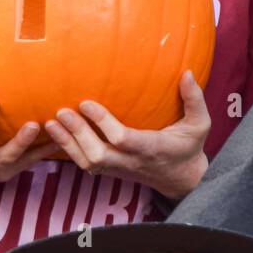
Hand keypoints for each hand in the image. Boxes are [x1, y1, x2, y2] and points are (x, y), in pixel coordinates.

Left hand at [44, 70, 210, 201]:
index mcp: (152, 148)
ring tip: (51, 122)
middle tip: (61, 112)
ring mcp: (119, 169)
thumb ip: (194, 99)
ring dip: (67, 143)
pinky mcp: (112, 171)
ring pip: (87, 163)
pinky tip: (57, 134)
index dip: (103, 123)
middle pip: (97, 155)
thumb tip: (186, 73)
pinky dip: (69, 150)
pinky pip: (85, 165)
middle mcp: (132, 161)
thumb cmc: (190, 148)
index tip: (87, 103)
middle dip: (77, 134)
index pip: (122, 139)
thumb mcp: (200, 124)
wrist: (181, 179)